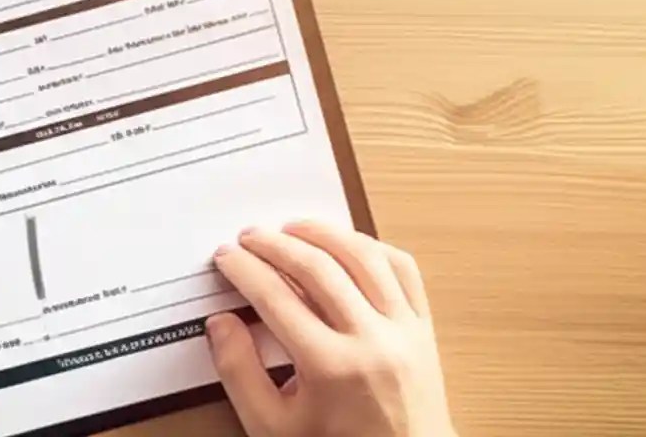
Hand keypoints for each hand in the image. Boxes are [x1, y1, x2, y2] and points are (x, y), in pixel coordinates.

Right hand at [207, 223, 455, 436]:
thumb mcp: (272, 427)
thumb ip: (239, 373)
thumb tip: (221, 323)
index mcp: (331, 369)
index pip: (275, 297)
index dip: (244, 269)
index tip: (227, 258)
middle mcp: (372, 342)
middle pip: (316, 267)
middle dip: (274, 244)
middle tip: (250, 238)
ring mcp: (403, 331)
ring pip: (363, 257)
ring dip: (323, 234)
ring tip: (293, 229)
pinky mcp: (423, 328)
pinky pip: (402, 268)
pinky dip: (372, 247)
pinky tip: (347, 245)